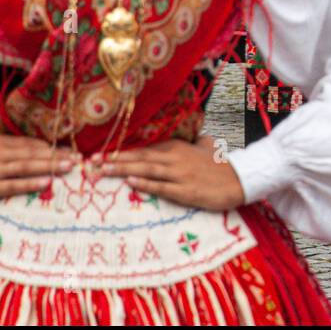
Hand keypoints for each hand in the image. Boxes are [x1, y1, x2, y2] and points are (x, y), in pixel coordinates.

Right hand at [0, 135, 75, 213]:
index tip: (71, 150)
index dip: (52, 147)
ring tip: (71, 167)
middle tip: (80, 158)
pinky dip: (32, 183)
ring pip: (28, 166)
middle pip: (34, 153)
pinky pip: (14, 185)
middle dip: (59, 156)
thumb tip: (28, 148)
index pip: (30, 144)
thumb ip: (3, 147)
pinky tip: (47, 182)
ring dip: (51, 166)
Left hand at [99, 136, 244, 209]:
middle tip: (90, 162)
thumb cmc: (222, 164)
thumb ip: (196, 142)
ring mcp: (180, 174)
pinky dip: (145, 183)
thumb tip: (196, 138)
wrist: (240, 179)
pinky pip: (161, 186)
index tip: (100, 155)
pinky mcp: (185, 190)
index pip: (144, 149)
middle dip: (114, 159)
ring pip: (146, 169)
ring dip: (123, 169)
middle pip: (140, 157)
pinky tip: (130, 182)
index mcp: (177, 147)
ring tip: (102, 170)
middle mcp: (175, 158)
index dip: (121, 152)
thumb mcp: (207, 147)